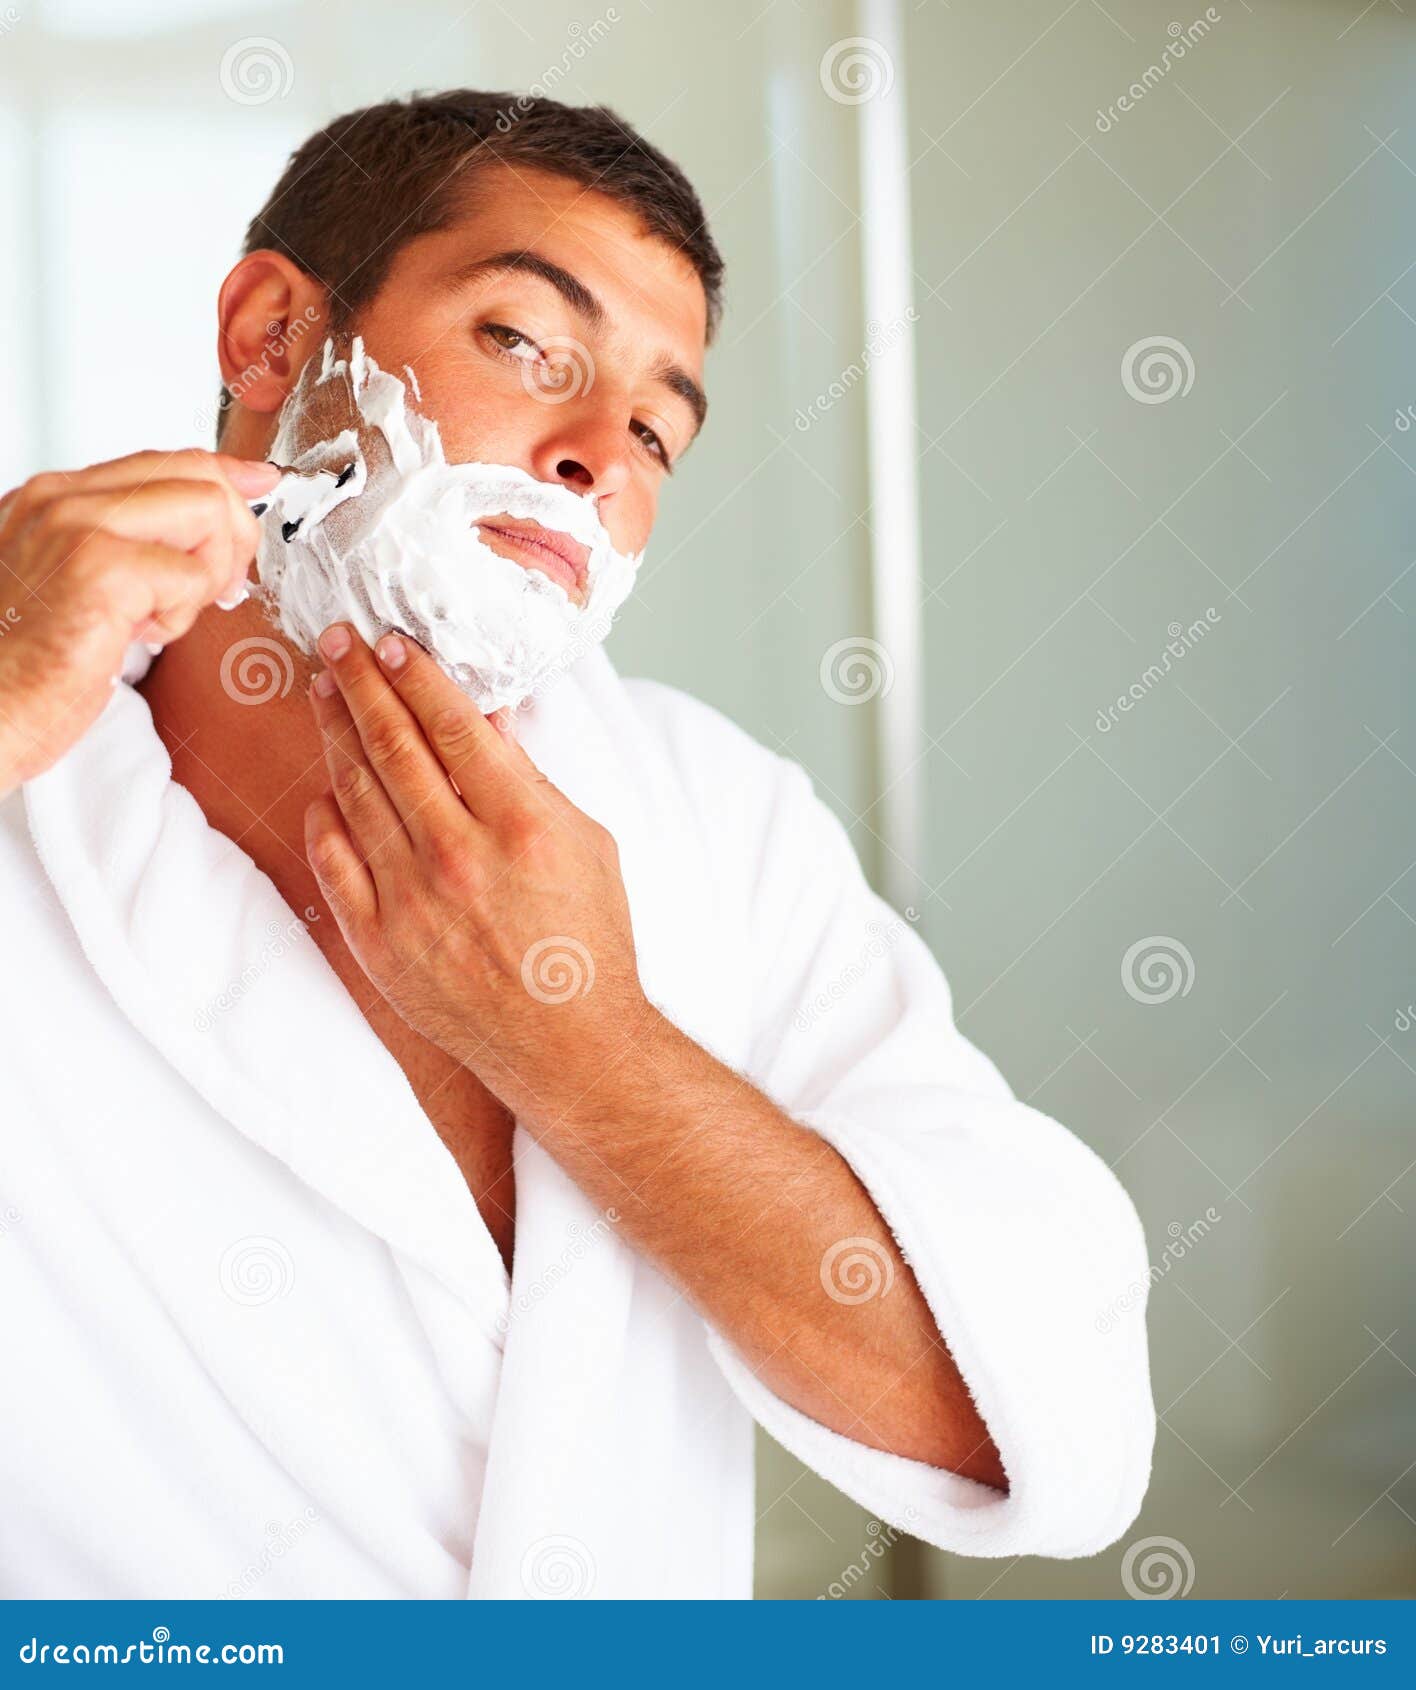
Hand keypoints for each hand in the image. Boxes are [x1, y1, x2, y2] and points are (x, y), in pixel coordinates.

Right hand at [0, 449, 279, 793]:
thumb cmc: (24, 666)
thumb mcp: (82, 585)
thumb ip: (136, 544)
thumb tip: (215, 518)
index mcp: (56, 499)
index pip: (166, 460)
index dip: (226, 477)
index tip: (260, 487)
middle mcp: (62, 501)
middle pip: (198, 475)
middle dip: (233, 536)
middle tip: (215, 589)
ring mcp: (79, 529)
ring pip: (207, 511)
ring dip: (205, 577)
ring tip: (156, 617)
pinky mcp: (100, 571)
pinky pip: (193, 577)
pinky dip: (180, 618)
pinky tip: (135, 637)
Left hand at [303, 622, 651, 1126]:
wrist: (570, 1046)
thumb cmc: (588, 943)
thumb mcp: (587, 845)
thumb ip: (531, 779)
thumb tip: (487, 716)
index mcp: (519, 824)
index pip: (451, 725)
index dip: (415, 675)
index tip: (390, 642)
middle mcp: (459, 855)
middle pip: (393, 745)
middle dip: (359, 683)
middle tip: (336, 642)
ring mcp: (410, 901)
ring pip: (356, 793)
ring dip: (335, 733)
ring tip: (323, 692)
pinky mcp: (379, 942)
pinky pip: (334, 859)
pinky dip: (326, 815)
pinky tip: (327, 785)